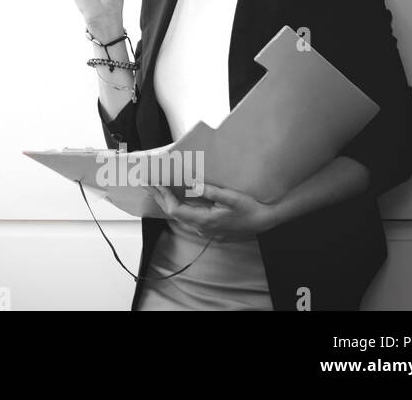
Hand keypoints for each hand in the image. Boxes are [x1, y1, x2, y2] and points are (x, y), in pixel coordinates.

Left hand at [146, 183, 276, 240]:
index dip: (163, 196)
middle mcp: (202, 227)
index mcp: (205, 220)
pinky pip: (187, 217)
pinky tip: (175, 198)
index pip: (175, 209)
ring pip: (179, 216)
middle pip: (173, 213)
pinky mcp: (208, 227)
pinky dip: (177, 206)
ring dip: (166, 201)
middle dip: (159, 197)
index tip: (154, 183)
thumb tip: (190, 183)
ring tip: (156, 188)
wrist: (264, 221)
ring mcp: (205, 229)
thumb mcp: (230, 197)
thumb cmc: (250, 209)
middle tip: (146, 183)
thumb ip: (209, 191)